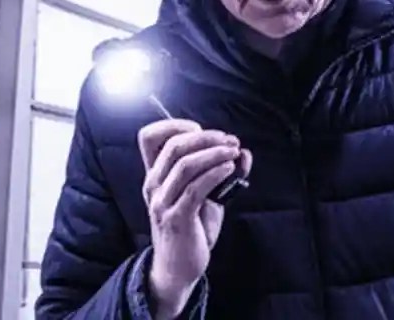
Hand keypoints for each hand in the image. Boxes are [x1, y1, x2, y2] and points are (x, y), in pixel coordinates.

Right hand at [138, 119, 252, 319]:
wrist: (178, 267)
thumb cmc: (191, 228)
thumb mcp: (204, 195)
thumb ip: (220, 173)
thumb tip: (243, 152)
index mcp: (155, 175)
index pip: (150, 137)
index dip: (175, 125)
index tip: (201, 130)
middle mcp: (153, 185)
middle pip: (173, 145)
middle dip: (206, 137)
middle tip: (229, 141)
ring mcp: (162, 202)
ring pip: (185, 164)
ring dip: (214, 153)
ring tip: (234, 152)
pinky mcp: (176, 218)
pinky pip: (195, 188)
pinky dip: (215, 173)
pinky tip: (230, 169)